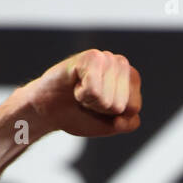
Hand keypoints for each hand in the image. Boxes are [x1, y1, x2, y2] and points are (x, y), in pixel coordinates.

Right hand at [22, 49, 141, 137]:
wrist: (49, 109)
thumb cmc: (81, 113)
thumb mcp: (112, 125)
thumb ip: (129, 124)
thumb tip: (121, 116)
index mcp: (132, 80)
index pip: (133, 108)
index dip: (114, 116)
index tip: (100, 107)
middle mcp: (121, 64)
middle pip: (121, 104)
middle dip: (102, 109)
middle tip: (88, 99)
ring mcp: (107, 58)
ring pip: (108, 99)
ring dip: (91, 102)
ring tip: (81, 92)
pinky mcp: (91, 57)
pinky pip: (94, 90)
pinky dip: (82, 95)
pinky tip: (75, 85)